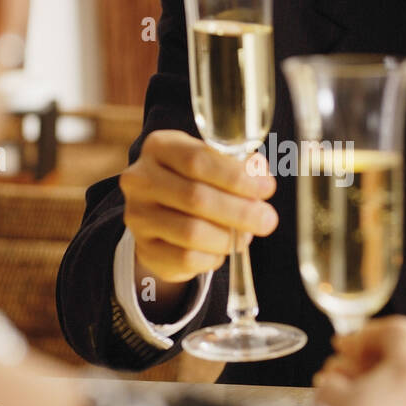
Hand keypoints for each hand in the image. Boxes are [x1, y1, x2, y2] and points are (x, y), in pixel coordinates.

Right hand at [119, 130, 277, 284]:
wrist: (163, 213)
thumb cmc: (196, 181)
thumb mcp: (214, 163)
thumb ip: (239, 166)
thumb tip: (260, 175)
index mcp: (159, 147)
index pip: (198, 159)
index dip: (237, 177)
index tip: (266, 188)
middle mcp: (140, 179)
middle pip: (196, 197)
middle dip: (240, 211)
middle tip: (267, 219)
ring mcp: (138, 216)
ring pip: (192, 232)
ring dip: (228, 237)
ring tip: (245, 235)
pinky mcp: (146, 249)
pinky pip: (186, 258)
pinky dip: (213, 256)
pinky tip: (221, 249)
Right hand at [312, 316, 405, 405]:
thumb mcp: (330, 389)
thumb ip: (342, 371)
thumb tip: (342, 376)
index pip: (395, 331)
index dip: (363, 334)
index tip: (342, 345)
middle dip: (370, 359)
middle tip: (340, 368)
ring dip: (381, 381)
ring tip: (346, 394)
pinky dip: (396, 402)